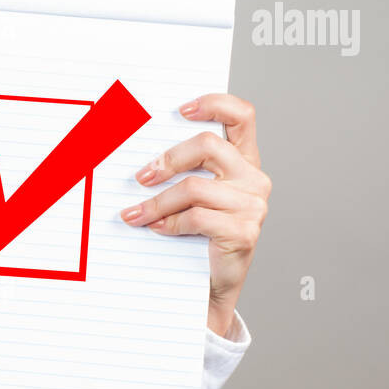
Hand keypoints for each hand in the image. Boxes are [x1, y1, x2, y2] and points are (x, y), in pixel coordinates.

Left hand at [118, 94, 270, 336]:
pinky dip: (169, 223)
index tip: (182, 110)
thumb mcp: (191, 196)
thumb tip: (140, 156)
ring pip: (194, 187)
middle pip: (208, 146)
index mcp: (244, 160)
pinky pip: (196, 218)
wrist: (212, 284)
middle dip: (167, 158)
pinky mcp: (244, 232)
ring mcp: (253, 205)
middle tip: (141, 176)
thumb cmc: (197, 235)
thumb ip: (182, 170)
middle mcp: (254, 178)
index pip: (242, 116)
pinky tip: (157, 229)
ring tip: (135, 214)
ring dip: (156, 202)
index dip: (214, 104)